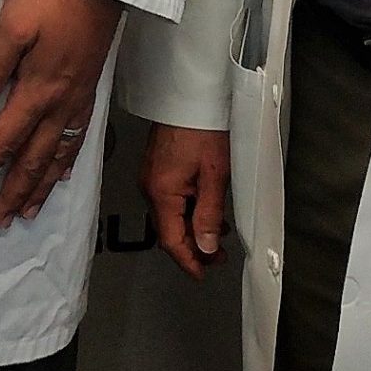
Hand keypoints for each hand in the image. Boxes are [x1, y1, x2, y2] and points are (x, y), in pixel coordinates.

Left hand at [0, 0, 123, 225]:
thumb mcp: (12, 23)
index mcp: (38, 90)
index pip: (4, 139)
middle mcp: (60, 104)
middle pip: (33, 159)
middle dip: (14, 191)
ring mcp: (78, 99)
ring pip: (58, 155)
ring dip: (41, 186)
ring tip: (29, 210)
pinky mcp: (90, 89)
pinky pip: (78, 138)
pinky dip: (67, 161)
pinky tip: (62, 171)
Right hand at [141, 123, 231, 278]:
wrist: (191, 96)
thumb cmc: (203, 128)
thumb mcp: (214, 175)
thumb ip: (209, 215)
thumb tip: (207, 247)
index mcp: (161, 192)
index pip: (171, 240)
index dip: (188, 261)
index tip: (203, 274)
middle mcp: (150, 187)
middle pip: (168, 230)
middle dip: (193, 248)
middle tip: (218, 258)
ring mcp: (152, 177)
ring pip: (170, 216)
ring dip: (192, 229)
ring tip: (219, 234)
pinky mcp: (157, 168)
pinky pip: (170, 200)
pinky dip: (187, 212)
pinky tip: (206, 211)